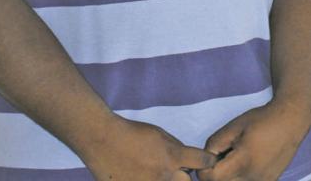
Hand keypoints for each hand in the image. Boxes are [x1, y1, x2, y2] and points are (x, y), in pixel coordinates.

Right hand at [81, 118, 215, 180]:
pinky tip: (141, 175)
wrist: (103, 140)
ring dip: (168, 180)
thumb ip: (177, 149)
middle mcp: (164, 174)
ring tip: (155, 171)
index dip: (207, 160)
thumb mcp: (161, 134)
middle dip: (185, 176)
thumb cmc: (133, 133)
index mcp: (173, 156)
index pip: (204, 162)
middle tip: (177, 170)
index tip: (206, 161)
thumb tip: (188, 161)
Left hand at [199, 101, 310, 180]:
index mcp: (243, 162)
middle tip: (224, 156)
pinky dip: (241, 177)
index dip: (204, 170)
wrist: (291, 120)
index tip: (210, 158)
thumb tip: (205, 160)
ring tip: (236, 159)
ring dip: (229, 177)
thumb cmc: (262, 120)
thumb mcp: (234, 126)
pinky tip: (248, 163)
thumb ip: (214, 144)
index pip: (211, 178)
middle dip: (217, 174)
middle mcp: (253, 177)